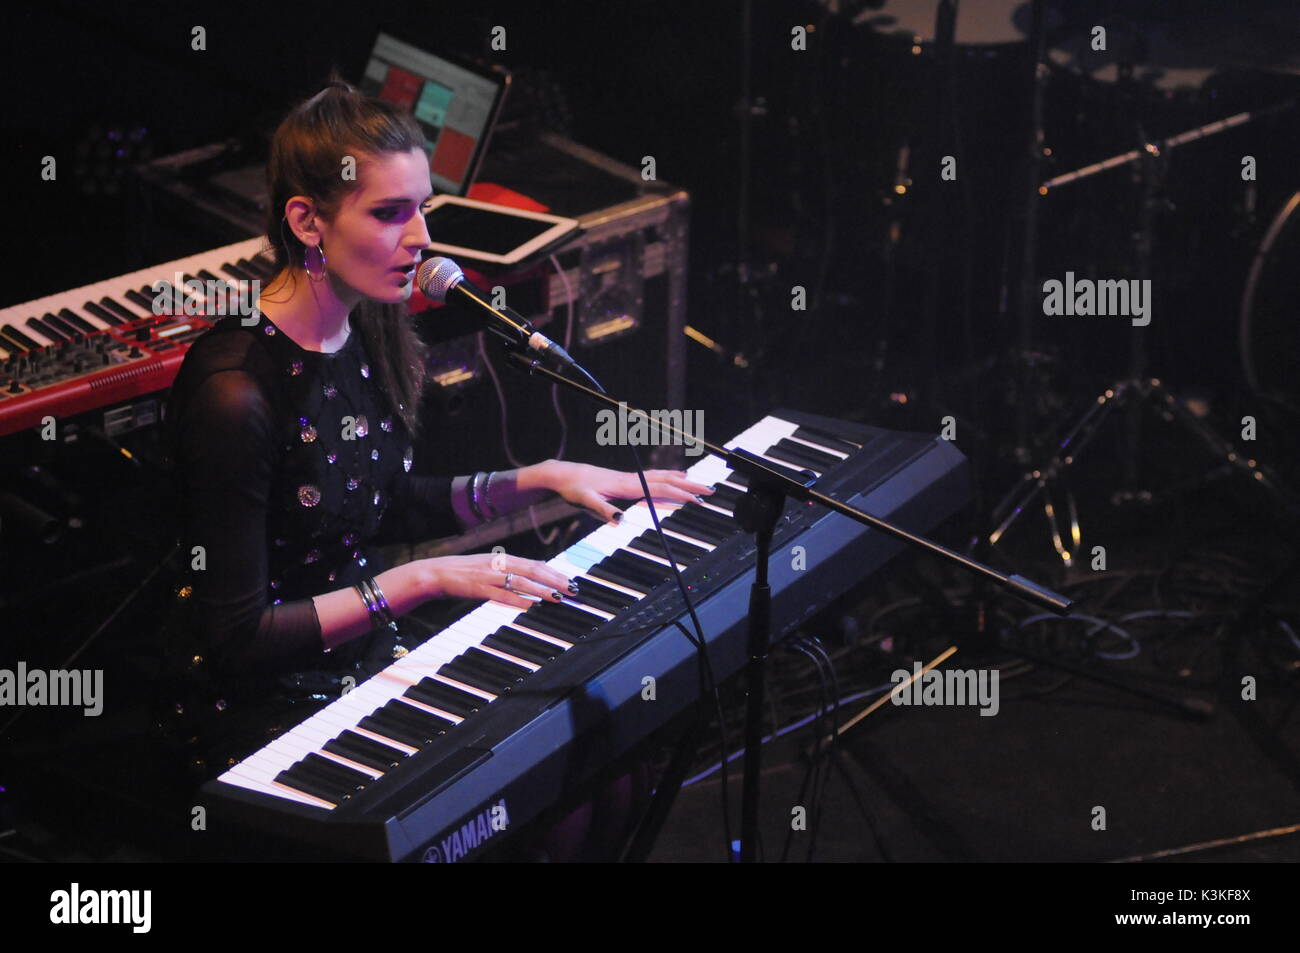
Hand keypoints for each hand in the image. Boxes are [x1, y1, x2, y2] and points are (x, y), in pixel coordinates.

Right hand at [422, 552, 573, 610]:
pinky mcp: (478, 588)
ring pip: (521, 582)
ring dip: (541, 590)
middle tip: (572, 589)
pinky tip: (530, 605)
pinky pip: (501, 594)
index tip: (569, 581)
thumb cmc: (463, 572)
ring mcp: (489, 576)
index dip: (554, 573)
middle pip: (533, 571)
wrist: (436, 573)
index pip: (535, 564)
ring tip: (557, 597)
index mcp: (502, 558)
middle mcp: (499, 564)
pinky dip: (517, 599)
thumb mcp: (488, 567)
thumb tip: (526, 580)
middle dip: (555, 580)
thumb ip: (506, 572)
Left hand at [540, 461, 714, 524]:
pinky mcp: (624, 480)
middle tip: (710, 491)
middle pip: (666, 481)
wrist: (562, 474)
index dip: (680, 494)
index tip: (698, 499)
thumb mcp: (585, 501)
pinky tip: (671, 479)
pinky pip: (652, 478)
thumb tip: (622, 519)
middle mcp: (631, 479)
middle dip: (689, 486)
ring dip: (680, 481)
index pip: (659, 489)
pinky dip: (667, 478)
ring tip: (697, 484)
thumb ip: (603, 509)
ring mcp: (628, 478)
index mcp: (626, 485)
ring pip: (660, 478)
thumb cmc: (573, 488)